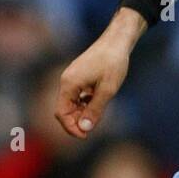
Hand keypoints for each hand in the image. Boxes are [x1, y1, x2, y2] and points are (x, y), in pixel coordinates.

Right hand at [55, 14, 141, 138]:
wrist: (117, 41)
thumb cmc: (113, 63)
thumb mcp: (107, 90)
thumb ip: (95, 110)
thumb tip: (85, 128)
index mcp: (69, 84)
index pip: (61, 113)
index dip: (71, 127)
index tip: (85, 136)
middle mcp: (66, 81)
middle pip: (64, 109)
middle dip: (76, 121)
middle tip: (93, 127)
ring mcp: (72, 78)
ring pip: (71, 103)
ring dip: (81, 113)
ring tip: (98, 115)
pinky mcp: (78, 76)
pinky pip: (77, 95)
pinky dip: (84, 104)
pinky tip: (98, 103)